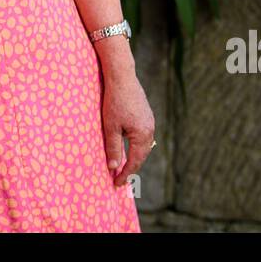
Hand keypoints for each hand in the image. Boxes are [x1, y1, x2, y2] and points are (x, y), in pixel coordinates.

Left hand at [100, 70, 154, 187]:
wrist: (122, 77)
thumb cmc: (114, 101)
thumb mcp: (110, 127)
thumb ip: (113, 148)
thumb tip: (114, 168)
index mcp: (142, 135)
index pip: (135, 161)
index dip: (125, 174)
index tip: (117, 184)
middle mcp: (150, 130)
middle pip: (142, 156)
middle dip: (131, 168)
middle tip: (120, 179)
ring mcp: (150, 122)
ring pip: (143, 146)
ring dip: (134, 157)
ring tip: (124, 167)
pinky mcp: (146, 116)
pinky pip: (143, 136)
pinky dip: (136, 146)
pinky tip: (128, 148)